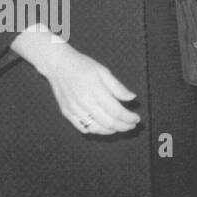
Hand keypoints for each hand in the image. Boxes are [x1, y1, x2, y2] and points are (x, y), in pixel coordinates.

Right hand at [15, 35, 139, 134]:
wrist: (58, 65)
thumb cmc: (83, 66)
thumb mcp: (104, 71)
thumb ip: (118, 87)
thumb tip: (132, 98)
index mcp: (95, 91)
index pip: (116, 111)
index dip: (128, 117)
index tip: (137, 118)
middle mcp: (84, 103)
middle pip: (108, 122)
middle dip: (123, 126)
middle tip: (132, 125)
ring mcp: (74, 110)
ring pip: (95, 128)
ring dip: (110, 131)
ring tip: (121, 127)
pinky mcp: (67, 113)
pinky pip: (82, 128)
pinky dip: (96, 131)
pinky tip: (104, 127)